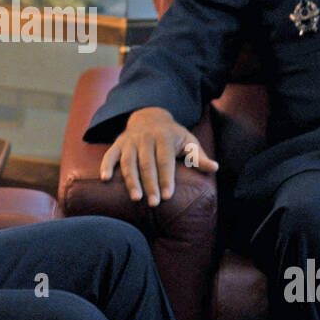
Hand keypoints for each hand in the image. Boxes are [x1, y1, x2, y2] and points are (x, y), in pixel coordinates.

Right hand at [99, 106, 218, 205]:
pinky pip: (110, 154)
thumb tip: (215, 168)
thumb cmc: (173, 135)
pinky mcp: (118, 143)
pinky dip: (106, 165)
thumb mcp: (188, 141)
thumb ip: (199, 156)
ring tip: (135, 198)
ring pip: (128, 162)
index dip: (166, 178)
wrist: (150, 116)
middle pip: (146, 164)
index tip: (167, 196)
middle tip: (154, 203)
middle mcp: (145, 137)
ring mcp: (129, 140)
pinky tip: (105, 179)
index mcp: (164, 137)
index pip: (164, 160)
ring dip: (130, 180)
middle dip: (150, 184)